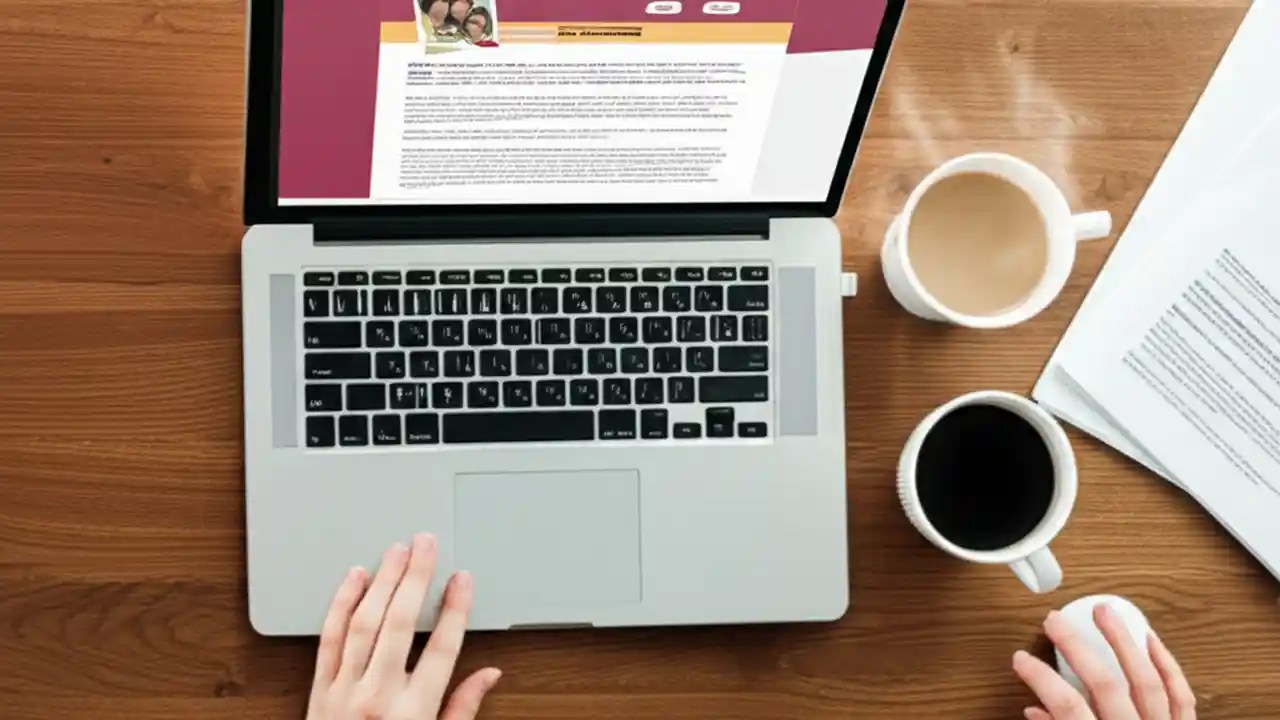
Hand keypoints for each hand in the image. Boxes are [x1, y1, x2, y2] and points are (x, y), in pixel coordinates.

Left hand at [307, 534, 500, 719]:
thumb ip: (462, 710)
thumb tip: (488, 675)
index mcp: (414, 713)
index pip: (442, 648)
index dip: (455, 608)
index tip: (462, 581)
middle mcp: (378, 697)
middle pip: (400, 623)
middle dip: (416, 577)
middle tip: (426, 544)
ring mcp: (344, 692)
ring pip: (364, 623)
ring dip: (381, 581)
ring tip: (395, 552)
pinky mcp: (319, 692)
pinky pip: (330, 639)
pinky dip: (341, 605)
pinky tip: (354, 579)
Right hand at [1013, 606, 1195, 719]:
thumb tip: (1035, 711)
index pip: (1067, 707)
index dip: (1040, 679)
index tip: (1021, 658)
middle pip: (1105, 684)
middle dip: (1076, 646)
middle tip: (1054, 620)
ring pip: (1147, 681)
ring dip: (1123, 642)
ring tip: (1103, 613)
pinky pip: (1181, 695)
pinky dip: (1168, 666)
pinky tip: (1151, 640)